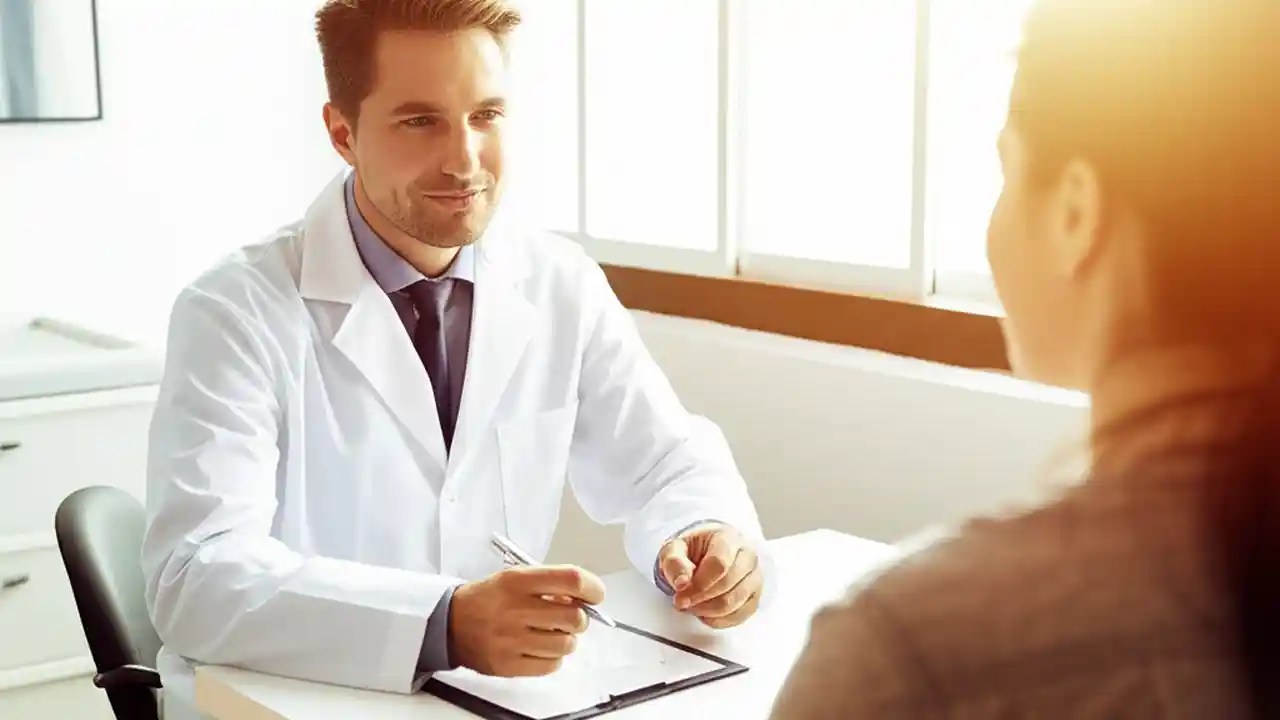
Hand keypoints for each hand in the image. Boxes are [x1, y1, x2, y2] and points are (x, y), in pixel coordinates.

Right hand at [448, 565, 604, 675]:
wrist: (450, 623)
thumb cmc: (489, 598)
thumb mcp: (514, 577)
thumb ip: (550, 584)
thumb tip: (586, 598)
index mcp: (517, 581)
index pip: (571, 580)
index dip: (592, 588)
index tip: (595, 594)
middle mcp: (515, 609)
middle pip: (575, 617)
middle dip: (580, 618)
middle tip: (570, 617)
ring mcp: (511, 639)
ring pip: (566, 644)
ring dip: (567, 639)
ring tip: (551, 633)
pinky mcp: (508, 664)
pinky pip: (551, 665)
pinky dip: (553, 658)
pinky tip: (540, 647)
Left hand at [657, 524, 762, 628]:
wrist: (705, 554)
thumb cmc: (692, 551)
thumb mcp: (674, 549)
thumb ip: (673, 562)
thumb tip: (681, 582)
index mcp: (728, 537)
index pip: (719, 564)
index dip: (698, 584)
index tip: (680, 595)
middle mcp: (747, 555)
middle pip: (727, 584)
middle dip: (701, 599)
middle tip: (683, 602)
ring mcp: (754, 576)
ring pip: (735, 602)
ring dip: (708, 610)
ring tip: (693, 606)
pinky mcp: (755, 596)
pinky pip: (741, 615)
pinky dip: (719, 620)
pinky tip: (705, 613)